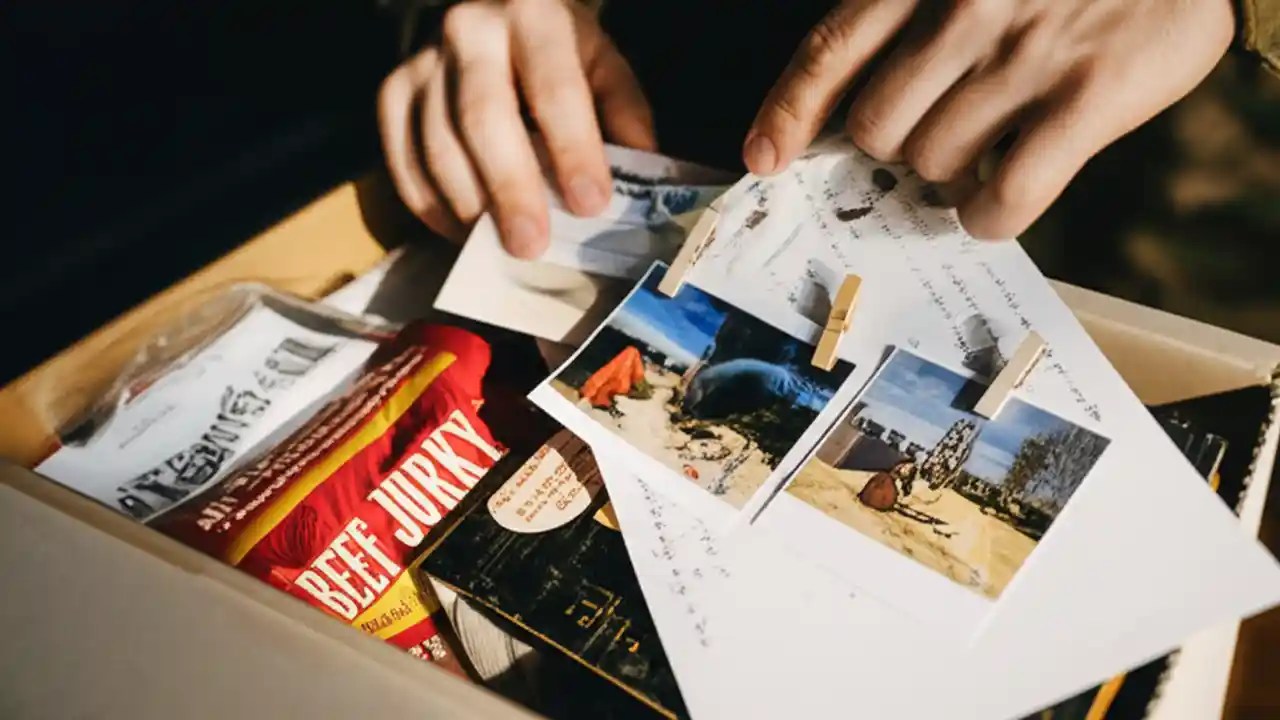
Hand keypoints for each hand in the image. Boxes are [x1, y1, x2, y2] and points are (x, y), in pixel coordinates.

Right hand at [377, 0, 654, 257]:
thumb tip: (640, 178)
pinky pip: (403, 163)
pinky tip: (465, 234)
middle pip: (483, 119)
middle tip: (532, 246)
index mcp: (534, 15)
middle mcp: (469, 30)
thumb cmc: (556, 50)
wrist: (488, 12)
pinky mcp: (391, 93)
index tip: (590, 205)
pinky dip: (433, 208)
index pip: (554, 88)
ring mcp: (421, 62)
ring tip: (502, 248)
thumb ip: (623, 113)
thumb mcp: (601, 63)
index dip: (573, 150)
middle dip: (510, 189)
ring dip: (470, 207)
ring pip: (436, 146)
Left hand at [745, 0, 1235, 238]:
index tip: (763, 160)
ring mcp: (1029, 51)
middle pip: (877, 128)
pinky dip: (987, 217)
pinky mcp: (1090, 96)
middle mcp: (969, 4)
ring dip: (945, 180)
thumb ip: (916, 23)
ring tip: (980, 155)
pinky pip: (1004, 196)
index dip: (787, 113)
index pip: (831, 49)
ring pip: (934, 164)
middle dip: (894, 151)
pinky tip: (994, 203)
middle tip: (931, 140)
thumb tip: (847, 117)